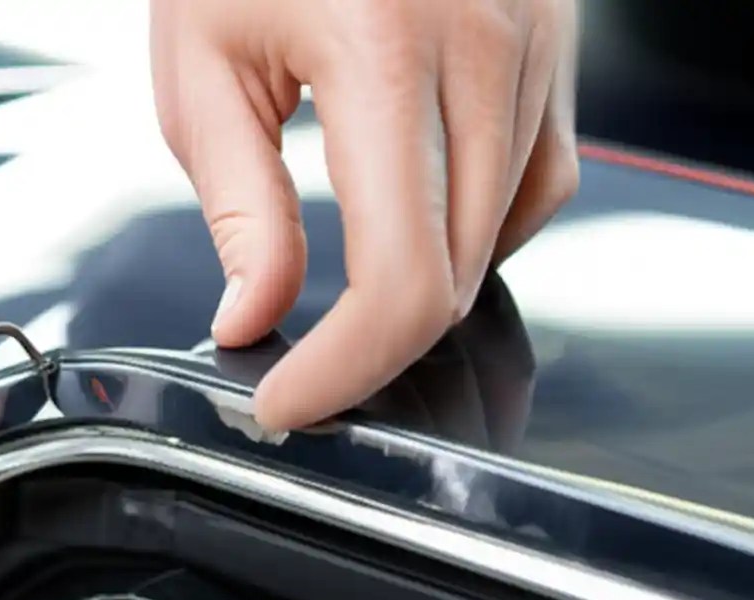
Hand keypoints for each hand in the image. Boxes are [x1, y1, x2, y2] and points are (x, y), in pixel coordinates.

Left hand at [152, 0, 578, 429]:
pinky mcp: (550, 43)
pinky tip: (427, 223)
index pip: (400, 276)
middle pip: (458, 272)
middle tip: (304, 357)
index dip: (346, 370)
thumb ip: (240, 206)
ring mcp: (533, 42)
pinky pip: (543, 181)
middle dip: (373, 342)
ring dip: (427, 287)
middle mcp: (483, 45)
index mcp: (383, 50)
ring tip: (351, 280)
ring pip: (504, 236)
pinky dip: (485, 231)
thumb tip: (255, 318)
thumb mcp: (203, 68)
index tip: (291, 403)